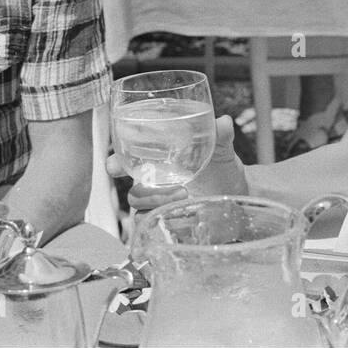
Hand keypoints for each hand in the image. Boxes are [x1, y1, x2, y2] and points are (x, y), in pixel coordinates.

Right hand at [107, 115, 246, 212]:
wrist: (234, 191)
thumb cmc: (220, 165)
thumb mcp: (222, 149)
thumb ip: (221, 135)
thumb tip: (223, 123)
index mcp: (157, 158)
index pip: (127, 159)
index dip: (115, 162)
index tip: (112, 166)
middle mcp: (154, 181)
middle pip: (130, 186)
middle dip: (133, 190)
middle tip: (145, 184)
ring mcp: (161, 202)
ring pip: (141, 206)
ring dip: (155, 201)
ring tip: (183, 193)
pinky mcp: (170, 219)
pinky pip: (154, 224)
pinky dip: (162, 220)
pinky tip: (180, 215)